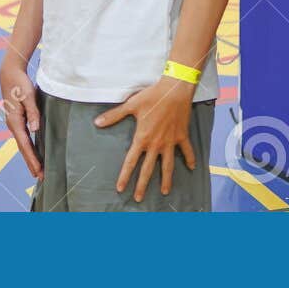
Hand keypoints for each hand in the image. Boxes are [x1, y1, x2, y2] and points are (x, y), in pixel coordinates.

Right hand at [0, 59, 42, 178]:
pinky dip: (28, 148)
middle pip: (22, 148)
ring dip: (30, 157)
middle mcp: (12, 124)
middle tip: (40, 178)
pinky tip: (34, 153)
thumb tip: (35, 130)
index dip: (32, 159)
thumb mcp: (28, 96)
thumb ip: (33, 113)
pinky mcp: (17, 120)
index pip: (25, 145)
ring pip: (22, 144)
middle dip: (31, 163)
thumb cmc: (20, 83)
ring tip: (37, 170)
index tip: (38, 171)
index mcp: (15, 121)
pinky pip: (23, 138)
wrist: (10, 73)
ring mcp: (13, 123)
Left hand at [94, 77, 196, 201]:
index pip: (131, 161)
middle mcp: (156, 144)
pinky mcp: (182, 136)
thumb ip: (114, 116)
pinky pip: (187, 150)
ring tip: (165, 192)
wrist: (174, 90)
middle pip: (148, 169)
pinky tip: (191, 168)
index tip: (121, 188)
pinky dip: (190, 159)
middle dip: (142, 185)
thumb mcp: (131, 105)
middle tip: (138, 198)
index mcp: (142, 138)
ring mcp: (170, 141)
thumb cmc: (152, 96)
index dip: (125, 176)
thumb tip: (97, 122)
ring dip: (166, 179)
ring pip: (168, 165)